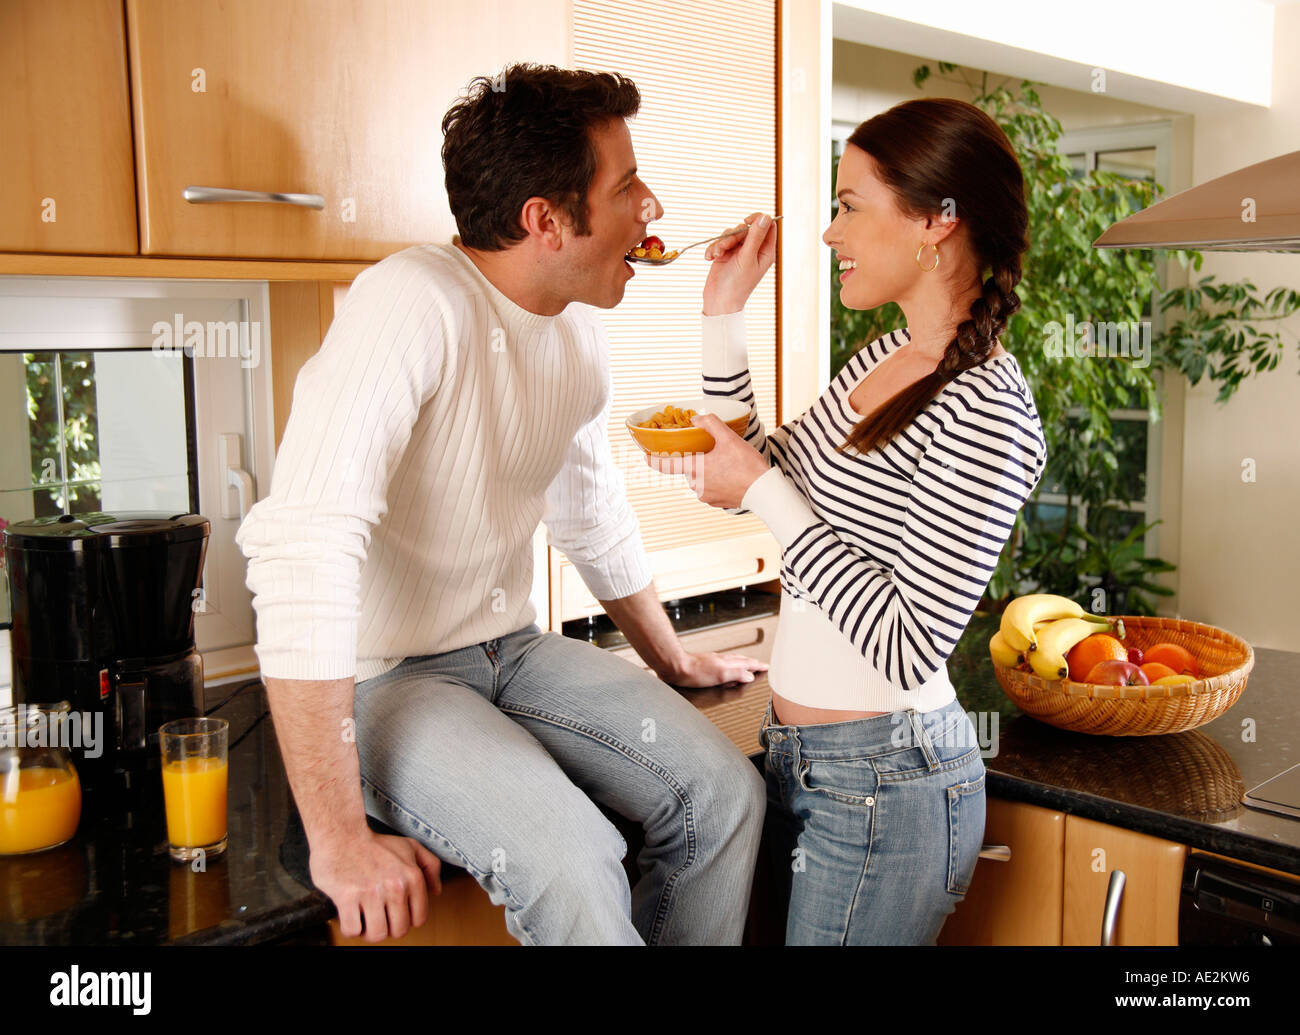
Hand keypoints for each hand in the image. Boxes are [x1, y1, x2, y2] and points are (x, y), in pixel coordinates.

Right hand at [310, 828, 442, 942]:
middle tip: (379, 916)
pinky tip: (351, 914)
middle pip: (399, 930)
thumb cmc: (374, 844)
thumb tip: (436, 891)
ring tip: (365, 918)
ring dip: (369, 931)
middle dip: (388, 927)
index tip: (396, 913)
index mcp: (412, 877)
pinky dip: (350, 927)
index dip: (406, 919)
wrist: (342, 835)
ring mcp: (371, 893)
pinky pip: (352, 931)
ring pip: (377, 935)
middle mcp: (395, 886)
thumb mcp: (410, 847)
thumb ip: (431, 867)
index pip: (418, 919)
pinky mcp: (347, 897)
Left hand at [647, 412, 769, 508]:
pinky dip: (716, 481)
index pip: (666, 465)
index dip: (654, 460)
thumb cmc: (747, 465)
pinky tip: (731, 476)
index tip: (645, 457)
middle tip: (716, 453)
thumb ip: (710, 424)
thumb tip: (696, 419)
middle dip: (699, 460)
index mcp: (695, 468)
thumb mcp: (729, 438)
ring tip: (728, 465)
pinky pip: (709, 488)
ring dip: (708, 471)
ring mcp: (704, 495)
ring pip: (700, 478)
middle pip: (689, 468)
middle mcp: (695, 484)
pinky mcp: (714, 502)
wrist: (764, 492)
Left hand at [664, 650, 768, 688]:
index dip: (757, 666)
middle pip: (741, 660)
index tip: (766, 667)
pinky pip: (723, 662)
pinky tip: (726, 665)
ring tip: (747, 663)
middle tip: (760, 665)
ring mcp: (713, 661)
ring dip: (742, 662)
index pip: (747, 664)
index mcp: (727, 663)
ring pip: (732, 660)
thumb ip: (736, 675)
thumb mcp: (720, 675)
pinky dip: (730, 663)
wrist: (676, 667)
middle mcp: (721, 660)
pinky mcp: (705, 663)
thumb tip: (750, 676)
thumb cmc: (695, 673)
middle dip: (752, 663)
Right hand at [702, 211, 776, 315]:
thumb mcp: (747, 258)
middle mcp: (753, 250)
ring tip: (716, 255)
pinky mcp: (726, 254)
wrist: (719, 301)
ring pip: (731, 234)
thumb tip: (764, 217)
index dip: (757, 219)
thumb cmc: (737, 284)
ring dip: (721, 243)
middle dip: (733, 235)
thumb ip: (755, 237)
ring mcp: (739, 252)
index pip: (767, 225)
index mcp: (765, 252)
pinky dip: (714, 248)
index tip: (746, 222)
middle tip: (726, 247)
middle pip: (746, 228)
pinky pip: (720, 242)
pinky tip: (710, 258)